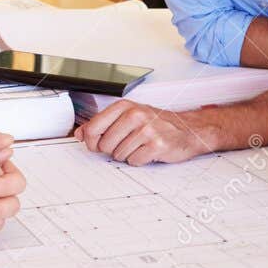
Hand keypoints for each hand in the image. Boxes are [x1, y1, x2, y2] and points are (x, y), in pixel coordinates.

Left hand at [75, 100, 207, 164]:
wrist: (188, 130)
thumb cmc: (157, 123)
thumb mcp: (128, 117)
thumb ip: (102, 124)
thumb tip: (79, 133)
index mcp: (125, 106)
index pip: (93, 128)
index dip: (92, 141)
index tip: (97, 143)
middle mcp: (135, 115)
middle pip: (105, 145)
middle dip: (113, 149)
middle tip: (128, 143)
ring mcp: (147, 129)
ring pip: (119, 155)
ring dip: (128, 155)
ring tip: (140, 146)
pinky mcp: (157, 145)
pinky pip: (134, 161)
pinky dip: (140, 160)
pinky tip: (149, 151)